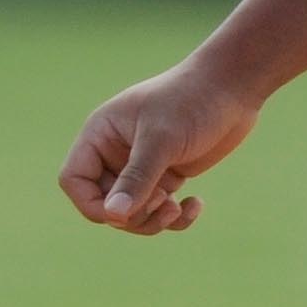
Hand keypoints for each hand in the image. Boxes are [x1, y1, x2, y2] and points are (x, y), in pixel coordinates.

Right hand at [58, 62, 267, 234]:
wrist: (232, 86)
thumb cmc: (192, 101)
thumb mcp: (162, 139)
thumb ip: (137, 178)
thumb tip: (114, 217)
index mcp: (101, 134)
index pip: (74, 180)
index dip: (91, 203)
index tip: (121, 213)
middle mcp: (115, 152)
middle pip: (104, 203)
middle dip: (132, 214)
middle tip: (164, 203)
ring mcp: (141, 165)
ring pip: (132, 212)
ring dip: (154, 220)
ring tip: (178, 208)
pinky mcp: (167, 175)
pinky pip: (160, 210)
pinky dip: (176, 216)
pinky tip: (195, 204)